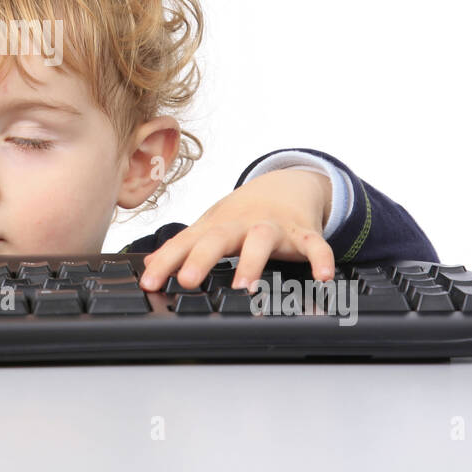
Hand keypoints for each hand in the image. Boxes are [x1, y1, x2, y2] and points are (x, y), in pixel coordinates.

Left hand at [137, 168, 334, 292]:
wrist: (285, 184)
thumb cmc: (241, 214)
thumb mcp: (210, 227)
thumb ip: (182, 247)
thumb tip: (148, 265)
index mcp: (215, 226)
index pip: (185, 243)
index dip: (165, 262)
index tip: (149, 283)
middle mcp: (241, 225)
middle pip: (218, 237)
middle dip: (202, 258)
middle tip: (188, 281)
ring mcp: (273, 228)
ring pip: (262, 240)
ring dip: (253, 261)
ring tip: (245, 287)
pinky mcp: (303, 233)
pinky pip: (315, 245)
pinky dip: (321, 258)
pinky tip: (323, 277)